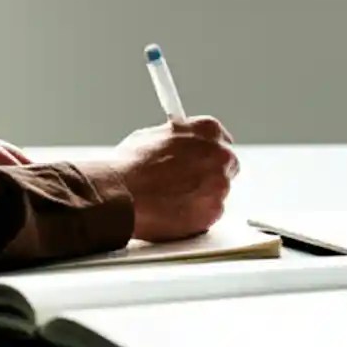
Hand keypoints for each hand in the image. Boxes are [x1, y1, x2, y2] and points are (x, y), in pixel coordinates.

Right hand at [112, 116, 239, 242]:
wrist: (120, 194)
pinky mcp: (213, 211)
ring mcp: (219, 184)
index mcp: (206, 130)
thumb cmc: (129, 166)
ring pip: (217, 192)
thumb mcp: (152, 137)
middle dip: (210, 174)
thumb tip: (177, 146)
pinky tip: (174, 212)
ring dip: (201, 196)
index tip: (201, 159)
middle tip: (188, 183)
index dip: (207, 151)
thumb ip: (175, 140)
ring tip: (172, 200)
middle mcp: (219, 154)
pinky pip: (210, 214)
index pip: (221, 138)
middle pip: (226, 166)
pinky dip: (196, 216)